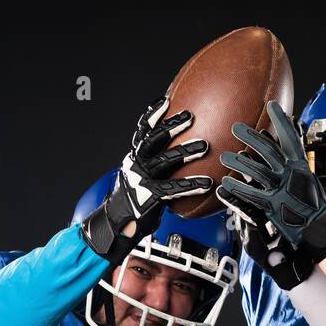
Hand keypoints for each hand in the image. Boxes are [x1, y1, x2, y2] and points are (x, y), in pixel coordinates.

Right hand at [81, 96, 212, 263]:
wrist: (117, 226)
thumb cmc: (136, 200)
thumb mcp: (143, 177)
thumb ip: (157, 165)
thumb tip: (180, 155)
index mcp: (135, 156)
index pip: (143, 129)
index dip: (153, 114)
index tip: (166, 100)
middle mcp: (136, 163)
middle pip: (154, 138)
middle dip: (172, 125)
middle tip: (190, 116)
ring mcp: (142, 179)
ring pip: (165, 159)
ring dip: (186, 152)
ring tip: (205, 146)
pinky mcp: (150, 196)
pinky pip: (174, 188)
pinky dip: (192, 185)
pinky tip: (207, 183)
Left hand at [216, 101, 325, 285]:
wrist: (322, 229)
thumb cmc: (315, 207)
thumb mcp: (308, 182)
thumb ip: (294, 169)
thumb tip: (282, 157)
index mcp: (301, 166)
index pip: (291, 138)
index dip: (281, 121)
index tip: (272, 105)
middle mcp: (291, 174)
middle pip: (268, 150)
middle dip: (250, 137)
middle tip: (236, 127)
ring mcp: (282, 189)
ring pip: (256, 171)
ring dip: (238, 163)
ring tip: (225, 157)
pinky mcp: (273, 205)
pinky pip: (251, 194)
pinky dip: (237, 189)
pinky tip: (225, 184)